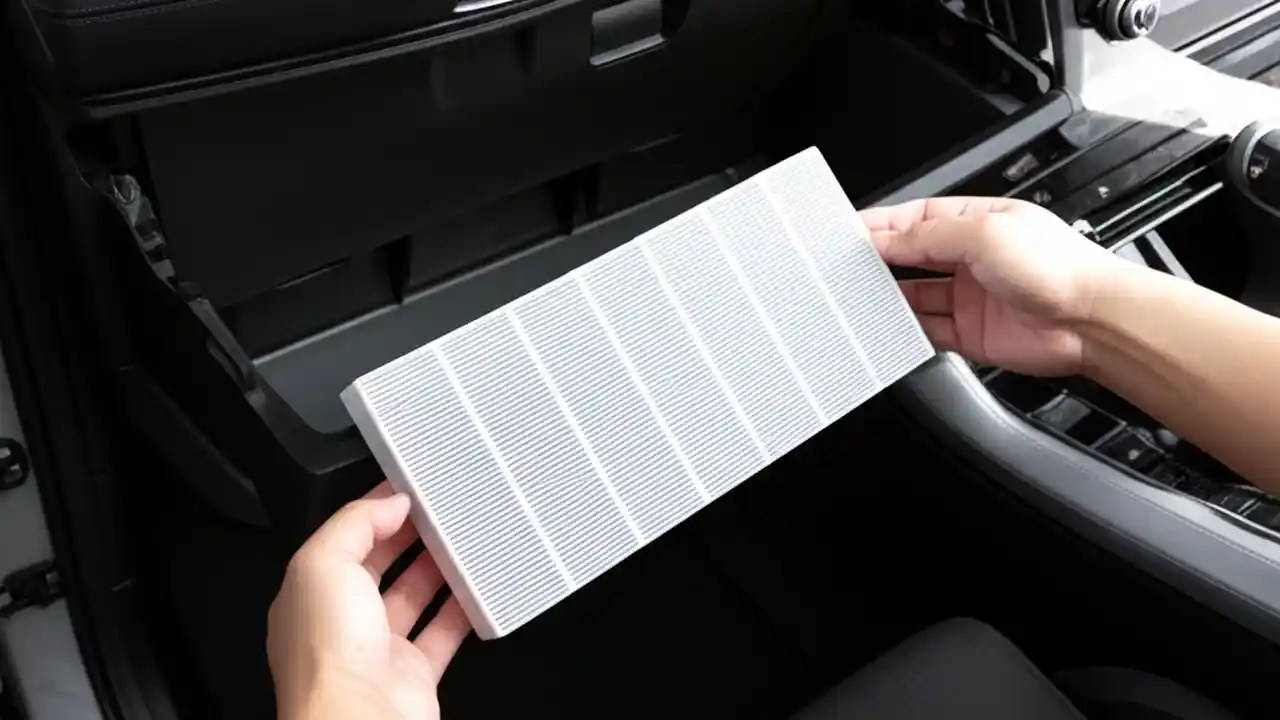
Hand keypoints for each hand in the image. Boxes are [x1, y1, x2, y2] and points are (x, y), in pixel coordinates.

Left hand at [268, 483, 471, 719]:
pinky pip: (443, 634)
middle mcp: (342, 624)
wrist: (359, 719)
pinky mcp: (415, 674)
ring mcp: (379, 650)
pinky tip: (477, 589)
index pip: (343, 540)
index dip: (373, 512)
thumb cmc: (327, 654)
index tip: (406, 489)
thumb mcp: (323, 563)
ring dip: (437, 568)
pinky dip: (463, 611)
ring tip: (461, 538)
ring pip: (413, 597)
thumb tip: (389, 503)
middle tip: (439, 510)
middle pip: (379, 567)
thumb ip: (356, 523)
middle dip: (408, 536)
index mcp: (309, 594)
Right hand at [862, 197, 1128, 375]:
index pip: (916, 218)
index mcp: (978, 222)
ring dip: (891, 296)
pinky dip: (908, 330)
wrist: (1091, 322)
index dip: (883, 224)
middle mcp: (973, 258)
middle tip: (850, 266)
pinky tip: (893, 326)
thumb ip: (929, 238)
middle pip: (912, 256)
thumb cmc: (1058, 267)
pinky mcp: (972, 332)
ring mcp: (971, 296)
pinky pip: (929, 330)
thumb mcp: (985, 234)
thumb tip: (887, 239)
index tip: (851, 232)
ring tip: (865, 297)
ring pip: (916, 294)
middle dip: (881, 260)